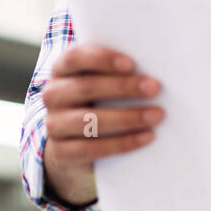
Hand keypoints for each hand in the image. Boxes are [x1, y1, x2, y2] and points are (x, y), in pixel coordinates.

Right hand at [41, 45, 162, 205]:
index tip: (131, 63)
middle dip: (123, 87)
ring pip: (88, 120)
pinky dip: (122, 143)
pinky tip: (147, 137)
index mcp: (62, 69)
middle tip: (155, 88)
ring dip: (127, 117)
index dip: (102, 59)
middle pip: (85, 87)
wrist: (76, 142)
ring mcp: (53, 125)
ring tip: (157, 115)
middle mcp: (52, 95)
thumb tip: (159, 63)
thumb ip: (119, 70)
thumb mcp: (102, 81)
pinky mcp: (61, 152)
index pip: (76, 57)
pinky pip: (91, 149)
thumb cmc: (100, 100)